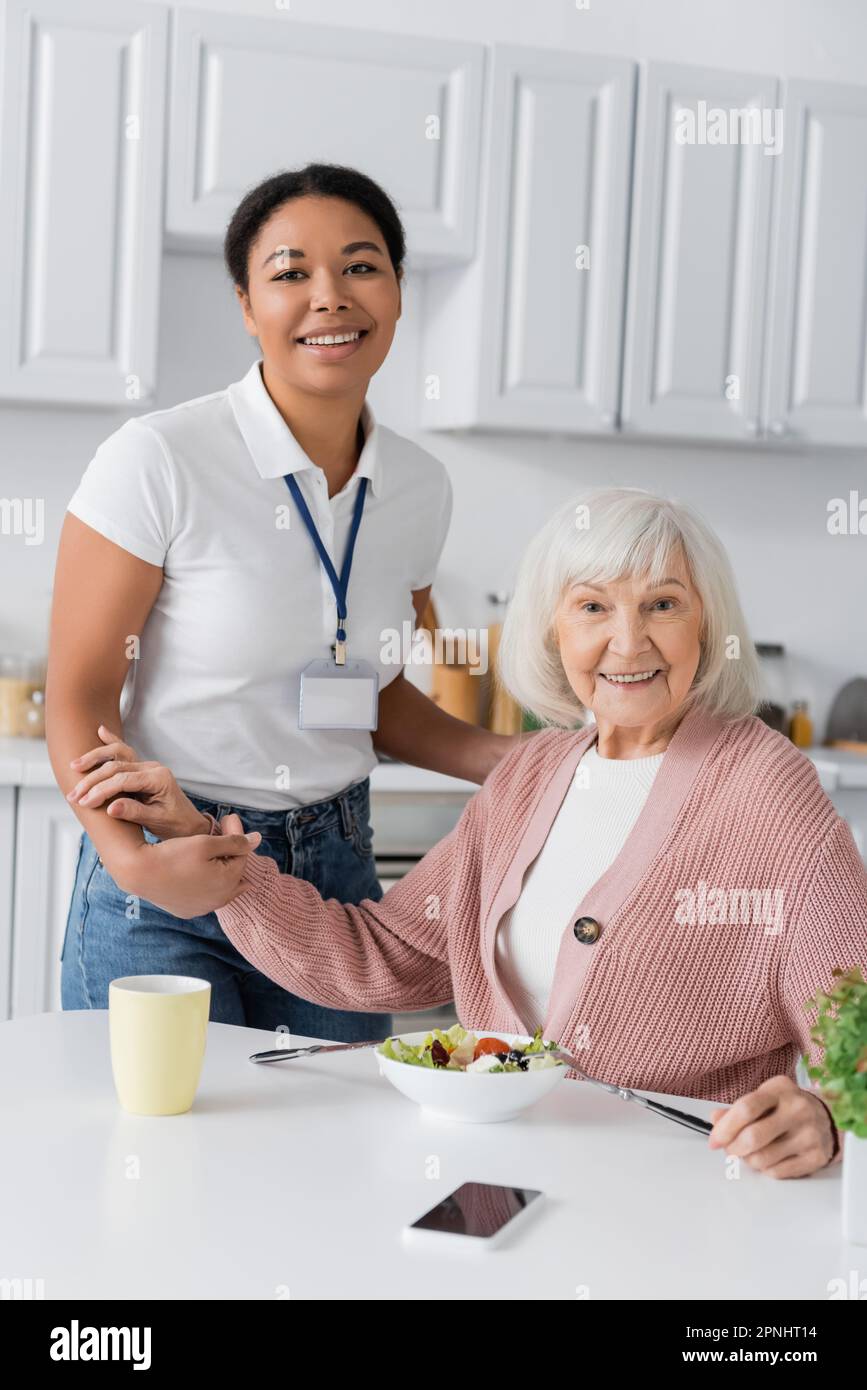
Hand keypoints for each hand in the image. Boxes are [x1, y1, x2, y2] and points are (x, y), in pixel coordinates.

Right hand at [68, 724, 207, 838]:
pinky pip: (124, 753)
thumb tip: (110, 808)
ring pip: (118, 755)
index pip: (123, 780)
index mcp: (158, 779)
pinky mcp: (142, 769)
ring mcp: (147, 766)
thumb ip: (134, 812)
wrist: (188, 823)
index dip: (102, 790)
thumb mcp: (156, 821)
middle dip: (92, 779)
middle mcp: (153, 768)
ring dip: (95, 760)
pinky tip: (101, 731)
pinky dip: (111, 743)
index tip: (84, 802)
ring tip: (75, 765)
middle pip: (117, 766)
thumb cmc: (174, 824)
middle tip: (73, 794)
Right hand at [116, 829, 261, 917]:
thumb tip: (258, 839)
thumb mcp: (207, 842)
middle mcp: (219, 901)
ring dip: (221, 868)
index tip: (227, 817)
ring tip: (217, 851)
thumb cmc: (174, 854)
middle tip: (224, 831)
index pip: (242, 853)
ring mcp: (202, 908)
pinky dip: (206, 884)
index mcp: (229, 882)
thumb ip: (236, 841)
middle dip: (231, 851)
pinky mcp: (186, 911)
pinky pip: (204, 896)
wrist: (139, 872)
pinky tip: (202, 872)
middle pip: (234, 872)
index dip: (237, 833)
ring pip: (221, 886)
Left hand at [708, 1074, 836, 1177]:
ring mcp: (809, 1135)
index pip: (746, 1109)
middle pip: (753, 1137)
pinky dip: (765, 1169)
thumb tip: (716, 1119)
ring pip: (762, 1159)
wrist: (826, 1117)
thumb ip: (738, 1109)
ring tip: (749, 1153)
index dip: (725, 1128)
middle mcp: (798, 1110)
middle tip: (728, 1149)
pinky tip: (769, 1158)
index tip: (714, 1140)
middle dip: (733, 1148)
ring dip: (747, 1160)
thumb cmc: (787, 1107)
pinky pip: (777, 1172)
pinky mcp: (816, 1157)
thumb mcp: (764, 1098)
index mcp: (780, 1090)